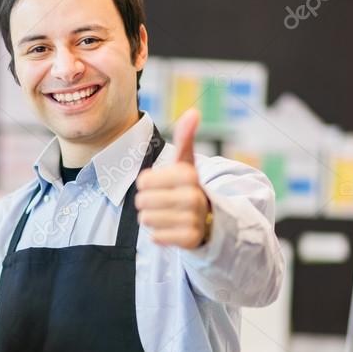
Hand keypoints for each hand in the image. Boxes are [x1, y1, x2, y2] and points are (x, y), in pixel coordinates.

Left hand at [135, 108, 212, 248]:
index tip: (154, 184)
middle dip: (145, 202)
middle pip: (143, 201)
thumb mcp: (186, 162)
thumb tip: (193, 111)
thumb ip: (185, 138)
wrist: (210, 219)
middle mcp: (193, 197)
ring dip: (150, 218)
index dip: (144, 184)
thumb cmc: (189, 187)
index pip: (143, 181)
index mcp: (189, 175)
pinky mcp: (190, 239)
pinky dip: (158, 234)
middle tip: (159, 201)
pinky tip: (168, 229)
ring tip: (164, 214)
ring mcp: (193, 219)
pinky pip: (157, 237)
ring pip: (147, 220)